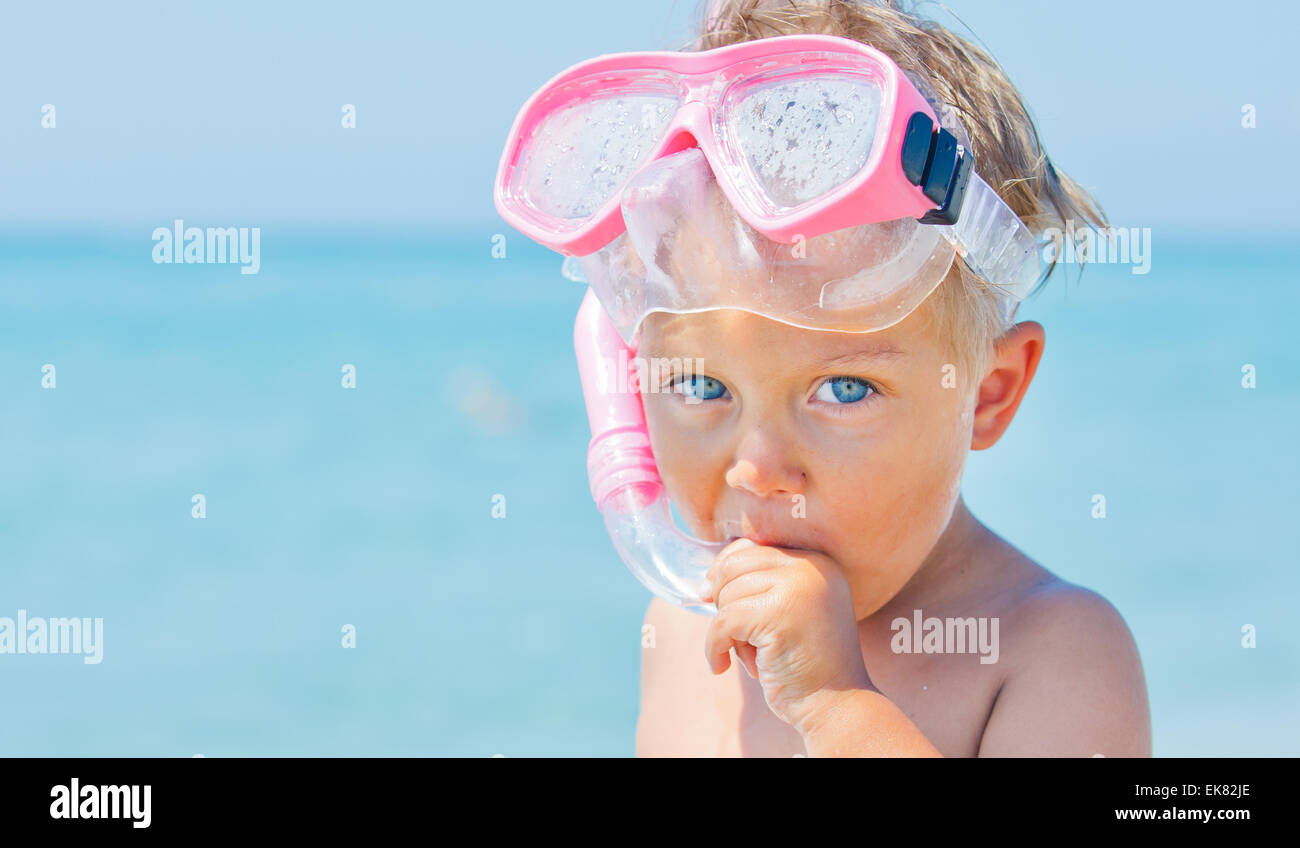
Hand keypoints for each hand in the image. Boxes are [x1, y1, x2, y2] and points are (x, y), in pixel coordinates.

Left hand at [703, 538, 872, 735]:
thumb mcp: (790, 612)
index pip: (752, 546)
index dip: (724, 572)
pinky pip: (723, 622)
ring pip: (727, 595)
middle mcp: (811, 567)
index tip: (712, 597)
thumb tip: (706, 581)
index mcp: (817, 562)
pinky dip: (714, 646)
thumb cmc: (807, 664)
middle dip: (723, 600)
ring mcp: (798, 587)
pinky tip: (722, 666)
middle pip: (734, 566)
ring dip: (727, 631)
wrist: (838, 705)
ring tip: (754, 656)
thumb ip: (762, 587)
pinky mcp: (779, 613)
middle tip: (737, 636)